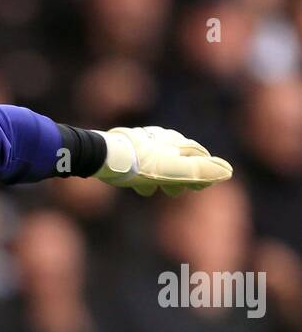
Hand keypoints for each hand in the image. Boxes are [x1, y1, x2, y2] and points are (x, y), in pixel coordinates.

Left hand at [96, 126, 232, 195]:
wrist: (102, 156)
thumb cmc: (138, 164)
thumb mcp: (171, 171)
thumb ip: (198, 172)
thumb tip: (228, 171)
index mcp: (174, 142)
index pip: (196, 155)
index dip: (203, 171)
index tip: (204, 185)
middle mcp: (160, 139)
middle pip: (176, 158)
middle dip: (179, 176)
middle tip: (176, 192)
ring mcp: (141, 143)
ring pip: (156, 161)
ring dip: (159, 177)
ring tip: (154, 190)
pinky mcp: (124, 150)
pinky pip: (138, 162)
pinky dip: (142, 176)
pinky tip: (137, 185)